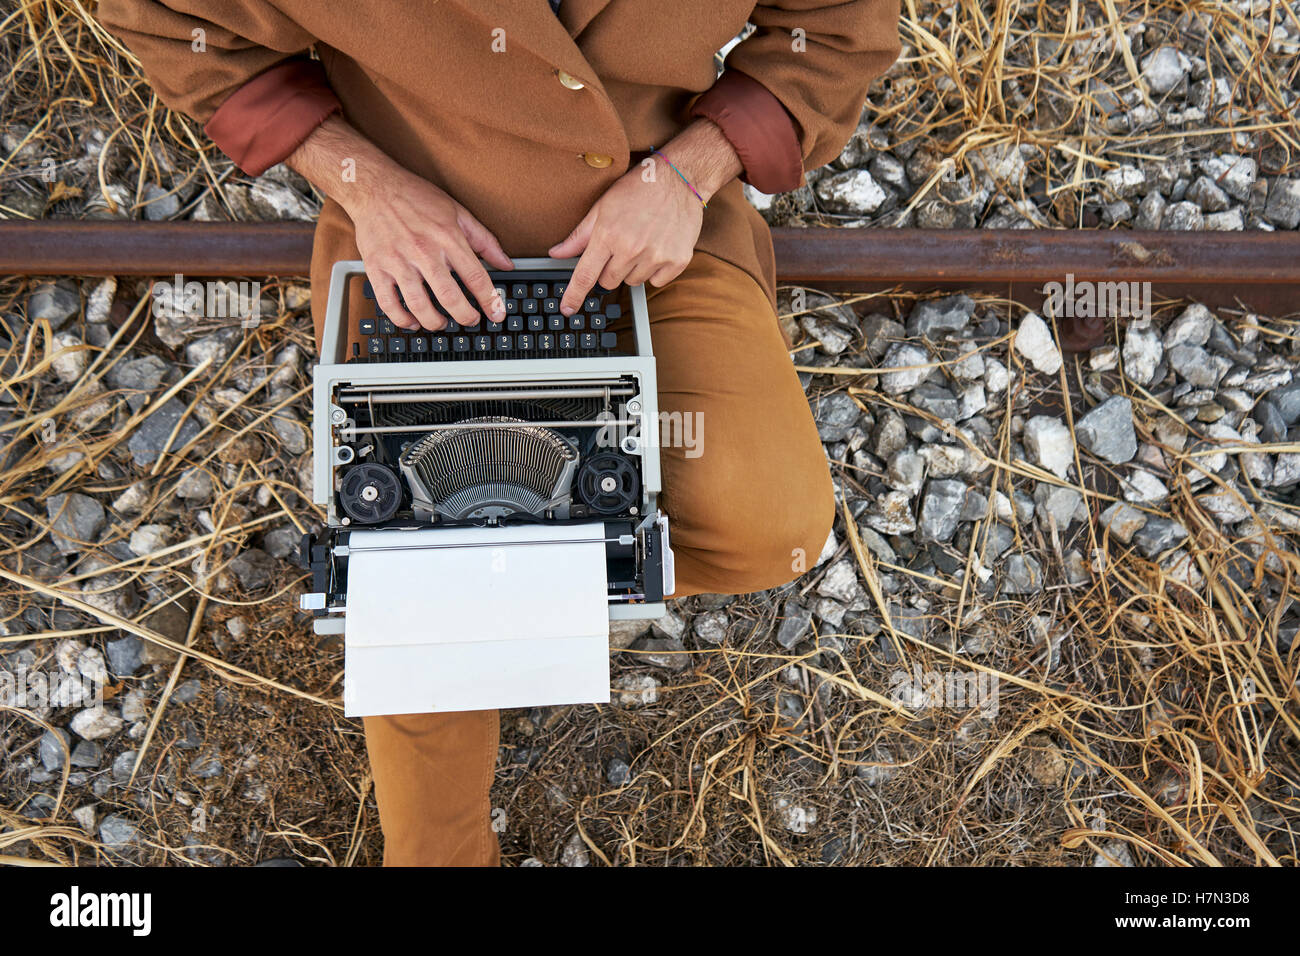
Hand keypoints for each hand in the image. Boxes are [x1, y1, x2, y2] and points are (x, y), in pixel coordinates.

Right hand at [349, 169, 511, 329]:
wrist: (374, 186)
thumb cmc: (416, 197)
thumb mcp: (457, 212)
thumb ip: (484, 241)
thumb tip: (506, 263)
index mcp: (447, 237)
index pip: (475, 277)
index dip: (490, 301)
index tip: (497, 314)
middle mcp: (423, 251)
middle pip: (450, 298)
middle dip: (465, 317)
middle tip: (471, 320)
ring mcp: (398, 261)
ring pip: (419, 306)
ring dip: (435, 322)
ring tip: (443, 323)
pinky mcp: (376, 268)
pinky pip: (388, 303)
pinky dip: (402, 319)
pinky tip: (413, 322)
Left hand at [549, 119, 741, 314]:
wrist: (678, 178)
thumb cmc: (638, 189)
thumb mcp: (602, 207)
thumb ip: (579, 236)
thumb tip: (556, 253)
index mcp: (608, 235)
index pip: (585, 275)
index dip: (573, 296)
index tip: (567, 309)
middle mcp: (631, 249)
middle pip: (609, 282)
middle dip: (609, 269)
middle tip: (620, 247)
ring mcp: (656, 257)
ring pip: (633, 282)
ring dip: (633, 269)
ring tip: (642, 242)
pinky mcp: (677, 261)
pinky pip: (656, 281)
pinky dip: (655, 270)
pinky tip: (657, 248)